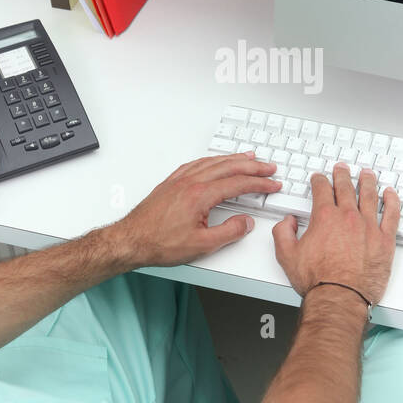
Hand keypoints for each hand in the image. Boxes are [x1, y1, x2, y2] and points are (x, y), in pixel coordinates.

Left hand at [117, 153, 280, 267]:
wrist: (131, 240)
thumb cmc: (159, 243)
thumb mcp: (202, 245)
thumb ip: (229, 232)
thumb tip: (245, 222)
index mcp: (200, 195)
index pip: (238, 183)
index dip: (259, 183)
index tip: (272, 184)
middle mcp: (190, 182)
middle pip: (229, 167)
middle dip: (252, 166)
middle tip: (268, 167)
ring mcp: (179, 180)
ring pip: (213, 162)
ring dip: (234, 158)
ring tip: (249, 157)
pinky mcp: (171, 183)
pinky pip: (196, 163)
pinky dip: (212, 160)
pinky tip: (216, 161)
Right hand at [272, 165, 399, 303]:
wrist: (340, 298)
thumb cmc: (317, 281)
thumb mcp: (286, 255)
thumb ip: (283, 233)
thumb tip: (288, 222)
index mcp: (325, 218)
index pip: (322, 190)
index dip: (320, 181)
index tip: (320, 179)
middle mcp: (348, 217)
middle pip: (346, 188)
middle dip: (342, 176)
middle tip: (342, 169)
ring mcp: (369, 227)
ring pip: (369, 196)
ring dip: (367, 182)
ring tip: (367, 174)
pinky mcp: (385, 240)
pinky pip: (391, 214)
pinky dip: (391, 201)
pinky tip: (390, 194)